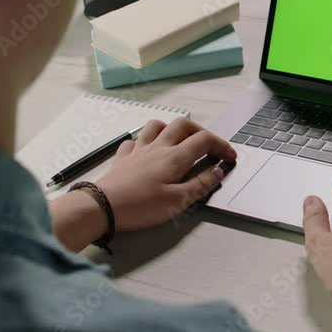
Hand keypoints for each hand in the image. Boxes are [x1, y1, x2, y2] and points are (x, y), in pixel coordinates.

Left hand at [96, 117, 235, 230]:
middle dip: (201, 131)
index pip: (204, 141)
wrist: (101, 206)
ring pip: (157, 125)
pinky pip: (135, 140)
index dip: (221, 145)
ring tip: (179, 141)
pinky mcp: (123, 157)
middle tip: (209, 146)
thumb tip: (218, 171)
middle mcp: (158, 147)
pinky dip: (145, 141)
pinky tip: (147, 151)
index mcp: (174, 157)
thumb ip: (200, 185)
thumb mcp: (177, 201)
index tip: (230, 157)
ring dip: (172, 128)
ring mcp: (139, 150)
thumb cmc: (140, 206)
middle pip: (183, 125)